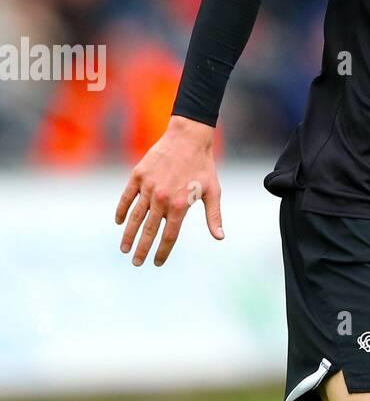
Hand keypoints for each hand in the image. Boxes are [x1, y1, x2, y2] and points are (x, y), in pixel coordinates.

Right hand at [116, 116, 223, 266]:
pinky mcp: (138, 175)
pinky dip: (122, 210)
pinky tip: (119, 222)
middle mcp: (161, 199)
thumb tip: (220, 238)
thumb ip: (214, 216)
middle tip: (136, 263)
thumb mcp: (213, 191)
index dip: (162, 252)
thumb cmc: (203, 166)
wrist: (188, 137)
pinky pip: (127, 197)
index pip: (169, 236)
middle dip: (142, 249)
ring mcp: (148, 187)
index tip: (157, 263)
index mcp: (179, 205)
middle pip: (150, 231)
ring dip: (128, 235)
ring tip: (123, 249)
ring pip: (136, 217)